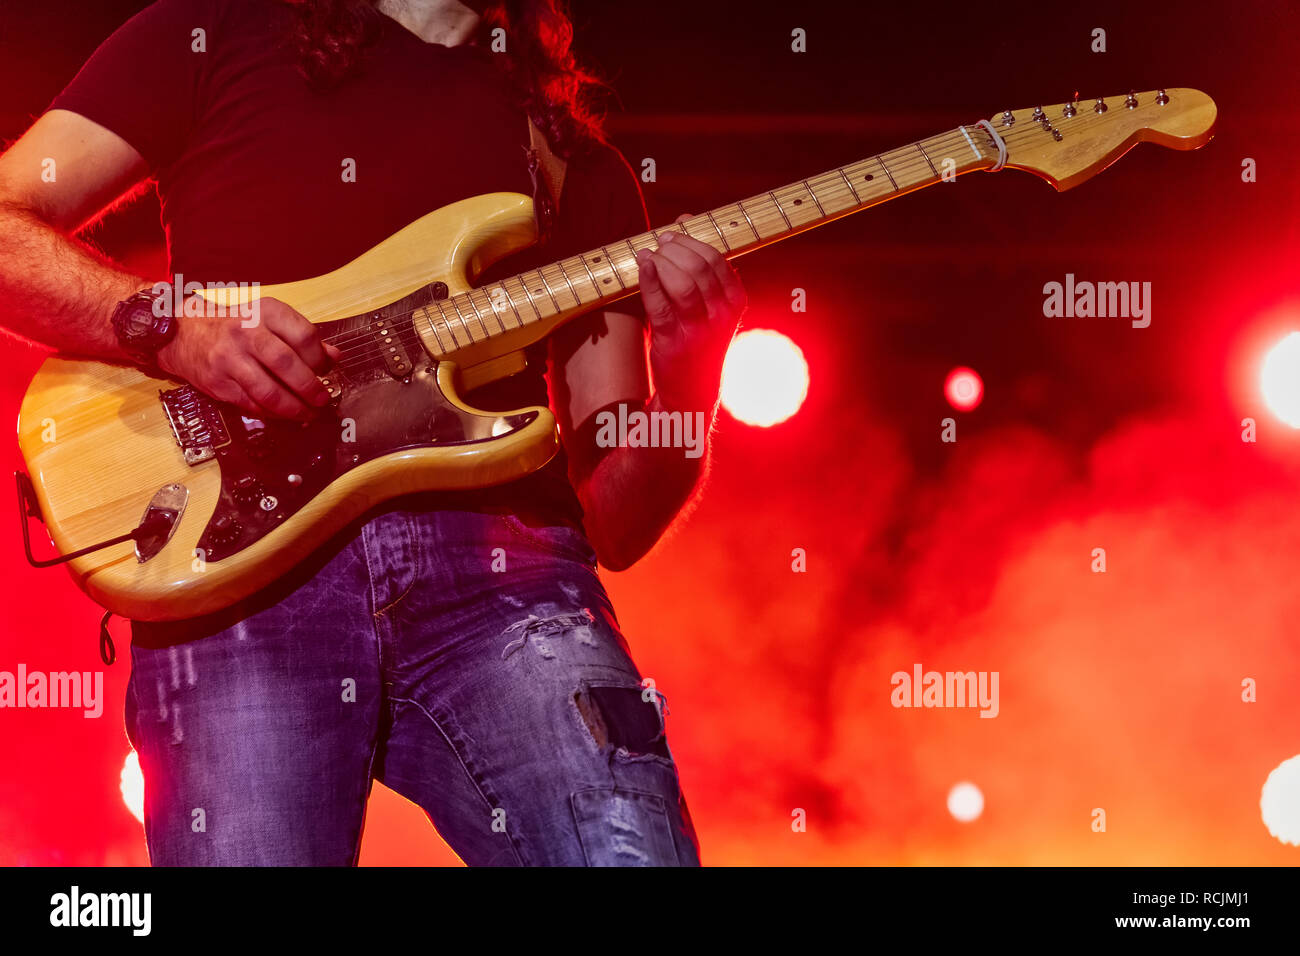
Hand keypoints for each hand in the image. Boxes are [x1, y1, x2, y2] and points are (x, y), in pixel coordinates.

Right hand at [156, 297, 341, 419]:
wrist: (185, 331)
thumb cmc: (236, 326)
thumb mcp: (268, 320)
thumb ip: (301, 338)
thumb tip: (334, 357)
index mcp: (265, 312)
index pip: (303, 335)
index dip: (320, 358)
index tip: (326, 371)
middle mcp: (246, 332)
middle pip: (286, 364)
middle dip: (309, 388)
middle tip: (322, 399)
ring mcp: (229, 358)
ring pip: (268, 391)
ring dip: (294, 408)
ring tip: (308, 413)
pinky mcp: (219, 382)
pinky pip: (252, 405)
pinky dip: (273, 414)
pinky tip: (285, 414)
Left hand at [636, 215, 746, 413]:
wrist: (693, 390)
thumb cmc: (700, 339)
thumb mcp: (712, 305)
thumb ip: (701, 264)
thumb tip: (685, 219)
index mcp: (735, 302)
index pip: (717, 259)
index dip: (692, 240)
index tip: (673, 232)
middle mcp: (722, 315)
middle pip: (699, 268)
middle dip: (675, 248)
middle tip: (659, 242)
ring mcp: (699, 330)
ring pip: (682, 283)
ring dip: (661, 262)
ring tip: (649, 254)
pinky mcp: (673, 341)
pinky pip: (659, 304)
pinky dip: (648, 279)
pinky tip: (642, 266)